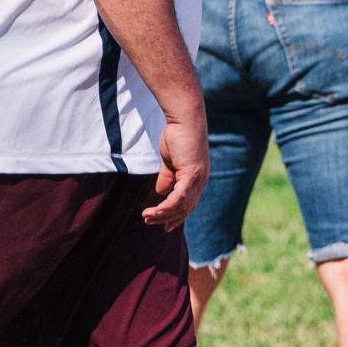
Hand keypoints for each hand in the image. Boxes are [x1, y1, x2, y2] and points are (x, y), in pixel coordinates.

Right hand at [143, 110, 208, 229]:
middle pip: (185, 209)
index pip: (188, 204)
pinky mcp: (192, 174)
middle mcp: (200, 182)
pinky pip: (180, 197)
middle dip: (167, 219)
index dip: (176, 216)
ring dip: (163, 214)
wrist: (185, 120)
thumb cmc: (177, 136)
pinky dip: (168, 206)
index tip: (164, 226)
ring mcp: (198, 179)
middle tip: (149, 223)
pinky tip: (156, 211)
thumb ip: (167, 177)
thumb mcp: (170, 161)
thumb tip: (160, 192)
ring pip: (181, 206)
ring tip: (147, 217)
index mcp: (196, 179)